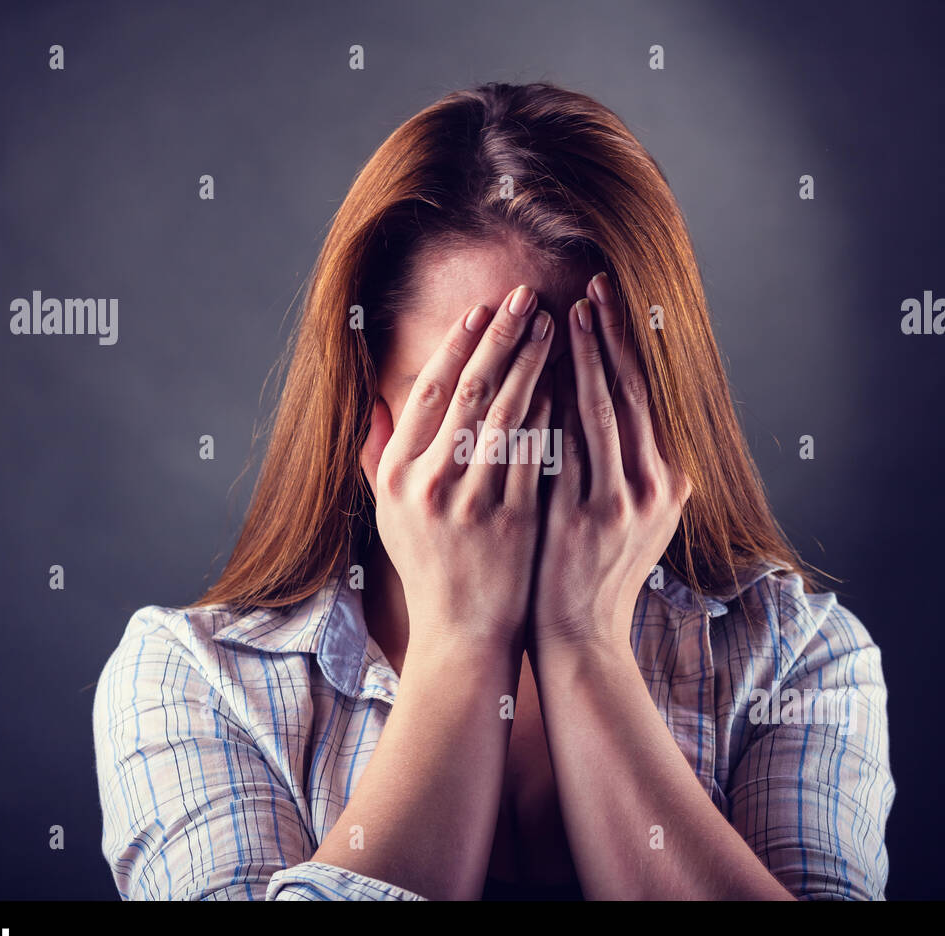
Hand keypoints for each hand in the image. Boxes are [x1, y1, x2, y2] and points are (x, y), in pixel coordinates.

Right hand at [361, 285, 555, 652]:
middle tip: (526, 296)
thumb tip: (375, 400)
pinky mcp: (514, 519)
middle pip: (468, 391)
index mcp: (395, 475)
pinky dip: (553, 411)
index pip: (427, 390)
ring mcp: (472, 502)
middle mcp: (429, 484)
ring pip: (507, 414)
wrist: (464, 632)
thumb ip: (378, 454)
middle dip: (501, 336)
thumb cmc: (428, 565)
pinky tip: (570, 380)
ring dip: (533, 362)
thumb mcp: (388, 512)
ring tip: (554, 324)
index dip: (457, 345)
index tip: (482, 310)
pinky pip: (537, 452)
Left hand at [531, 272, 689, 652]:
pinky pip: (566, 449)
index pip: (645, 395)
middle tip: (590, 288)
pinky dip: (552, 409)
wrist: (578, 633)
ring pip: (601, 412)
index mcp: (666, 480)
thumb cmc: (592, 569)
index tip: (605, 300)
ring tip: (562, 315)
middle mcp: (653, 486)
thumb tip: (604, 402)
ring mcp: (621, 503)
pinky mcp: (585, 518)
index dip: (625, 345)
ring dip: (581, 360)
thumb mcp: (632, 517)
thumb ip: (626, 463)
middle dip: (607, 337)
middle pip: (631, 393)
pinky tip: (533, 374)